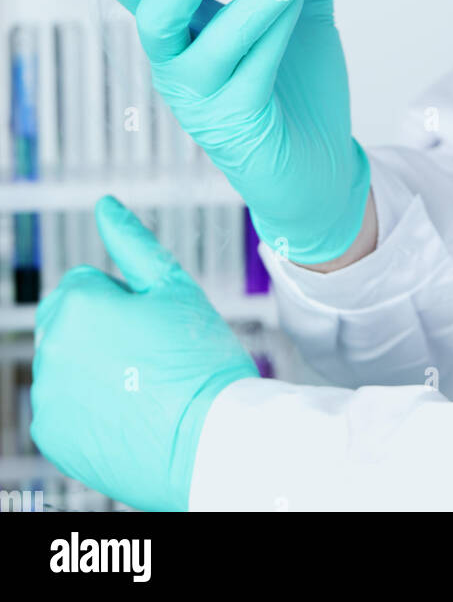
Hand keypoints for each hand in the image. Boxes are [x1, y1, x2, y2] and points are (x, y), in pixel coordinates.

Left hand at [30, 196, 257, 511]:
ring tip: (141, 386)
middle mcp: (51, 347)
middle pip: (69, 320)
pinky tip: (126, 412)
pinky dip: (87, 407)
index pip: (85, 281)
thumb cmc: (199, 361)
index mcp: (76, 303)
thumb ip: (132, 241)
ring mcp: (48, 395)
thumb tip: (104, 205)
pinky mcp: (51, 435)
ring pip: (67, 362)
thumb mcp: (174, 287)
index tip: (153, 324)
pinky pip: (63, 406)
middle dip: (99, 327)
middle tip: (148, 354)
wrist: (209, 442)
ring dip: (93, 366)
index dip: (125, 298)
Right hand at [102, 0, 369, 262]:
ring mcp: (203, 98)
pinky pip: (253, 73)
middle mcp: (179, 62)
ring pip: (205, 50)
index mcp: (182, 27)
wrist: (321, 162)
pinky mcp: (237, 126)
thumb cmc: (297, 84)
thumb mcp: (297, 8)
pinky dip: (277, 30)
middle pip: (149, 16)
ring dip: (249, 6)